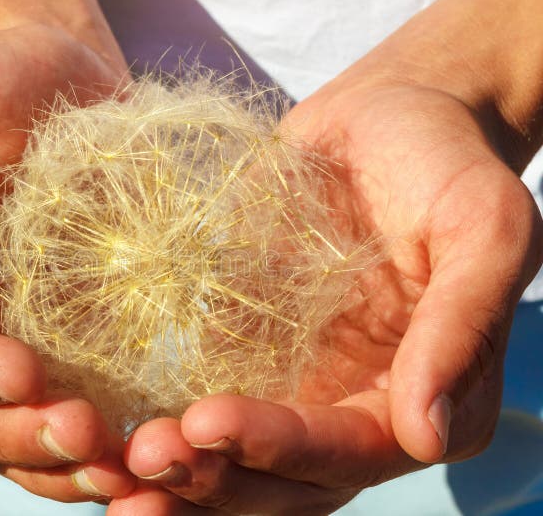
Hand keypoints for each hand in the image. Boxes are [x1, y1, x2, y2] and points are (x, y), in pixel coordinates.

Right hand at [0, 25, 134, 501]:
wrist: (64, 83)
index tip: (24, 374)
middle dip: (15, 433)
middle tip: (84, 433)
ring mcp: (3, 342)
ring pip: (8, 434)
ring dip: (56, 463)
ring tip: (117, 462)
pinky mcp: (64, 347)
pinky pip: (63, 413)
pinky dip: (91, 449)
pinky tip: (136, 451)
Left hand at [110, 0, 542, 511]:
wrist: (391, 116)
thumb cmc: (449, 163)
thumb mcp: (485, 230)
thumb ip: (464, 328)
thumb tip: (428, 435)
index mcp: (418, 397)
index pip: (348, 451)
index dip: (280, 447)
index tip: (208, 422)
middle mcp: (354, 407)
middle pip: (283, 477)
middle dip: (213, 478)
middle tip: (142, 458)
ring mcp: (297, 382)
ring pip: (237, 458)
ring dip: (180, 471)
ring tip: (115, 464)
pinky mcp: (250, 349)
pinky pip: (204, 397)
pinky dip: (166, 424)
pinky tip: (109, 432)